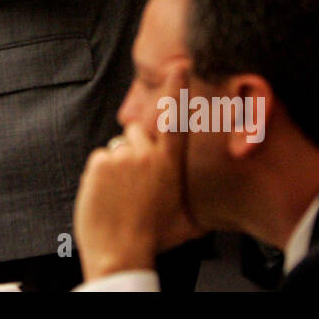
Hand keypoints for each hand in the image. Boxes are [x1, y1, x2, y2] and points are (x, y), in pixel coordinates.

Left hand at [73, 69, 202, 280]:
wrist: (120, 253)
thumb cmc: (153, 241)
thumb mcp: (187, 224)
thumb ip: (203, 210)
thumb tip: (218, 216)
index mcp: (171, 166)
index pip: (176, 118)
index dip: (177, 88)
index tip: (178, 65)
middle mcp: (148, 155)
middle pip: (138, 132)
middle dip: (135, 148)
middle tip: (134, 180)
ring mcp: (123, 157)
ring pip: (117, 148)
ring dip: (118, 166)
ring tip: (120, 194)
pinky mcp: (100, 162)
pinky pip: (99, 159)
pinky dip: (100, 174)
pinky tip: (106, 195)